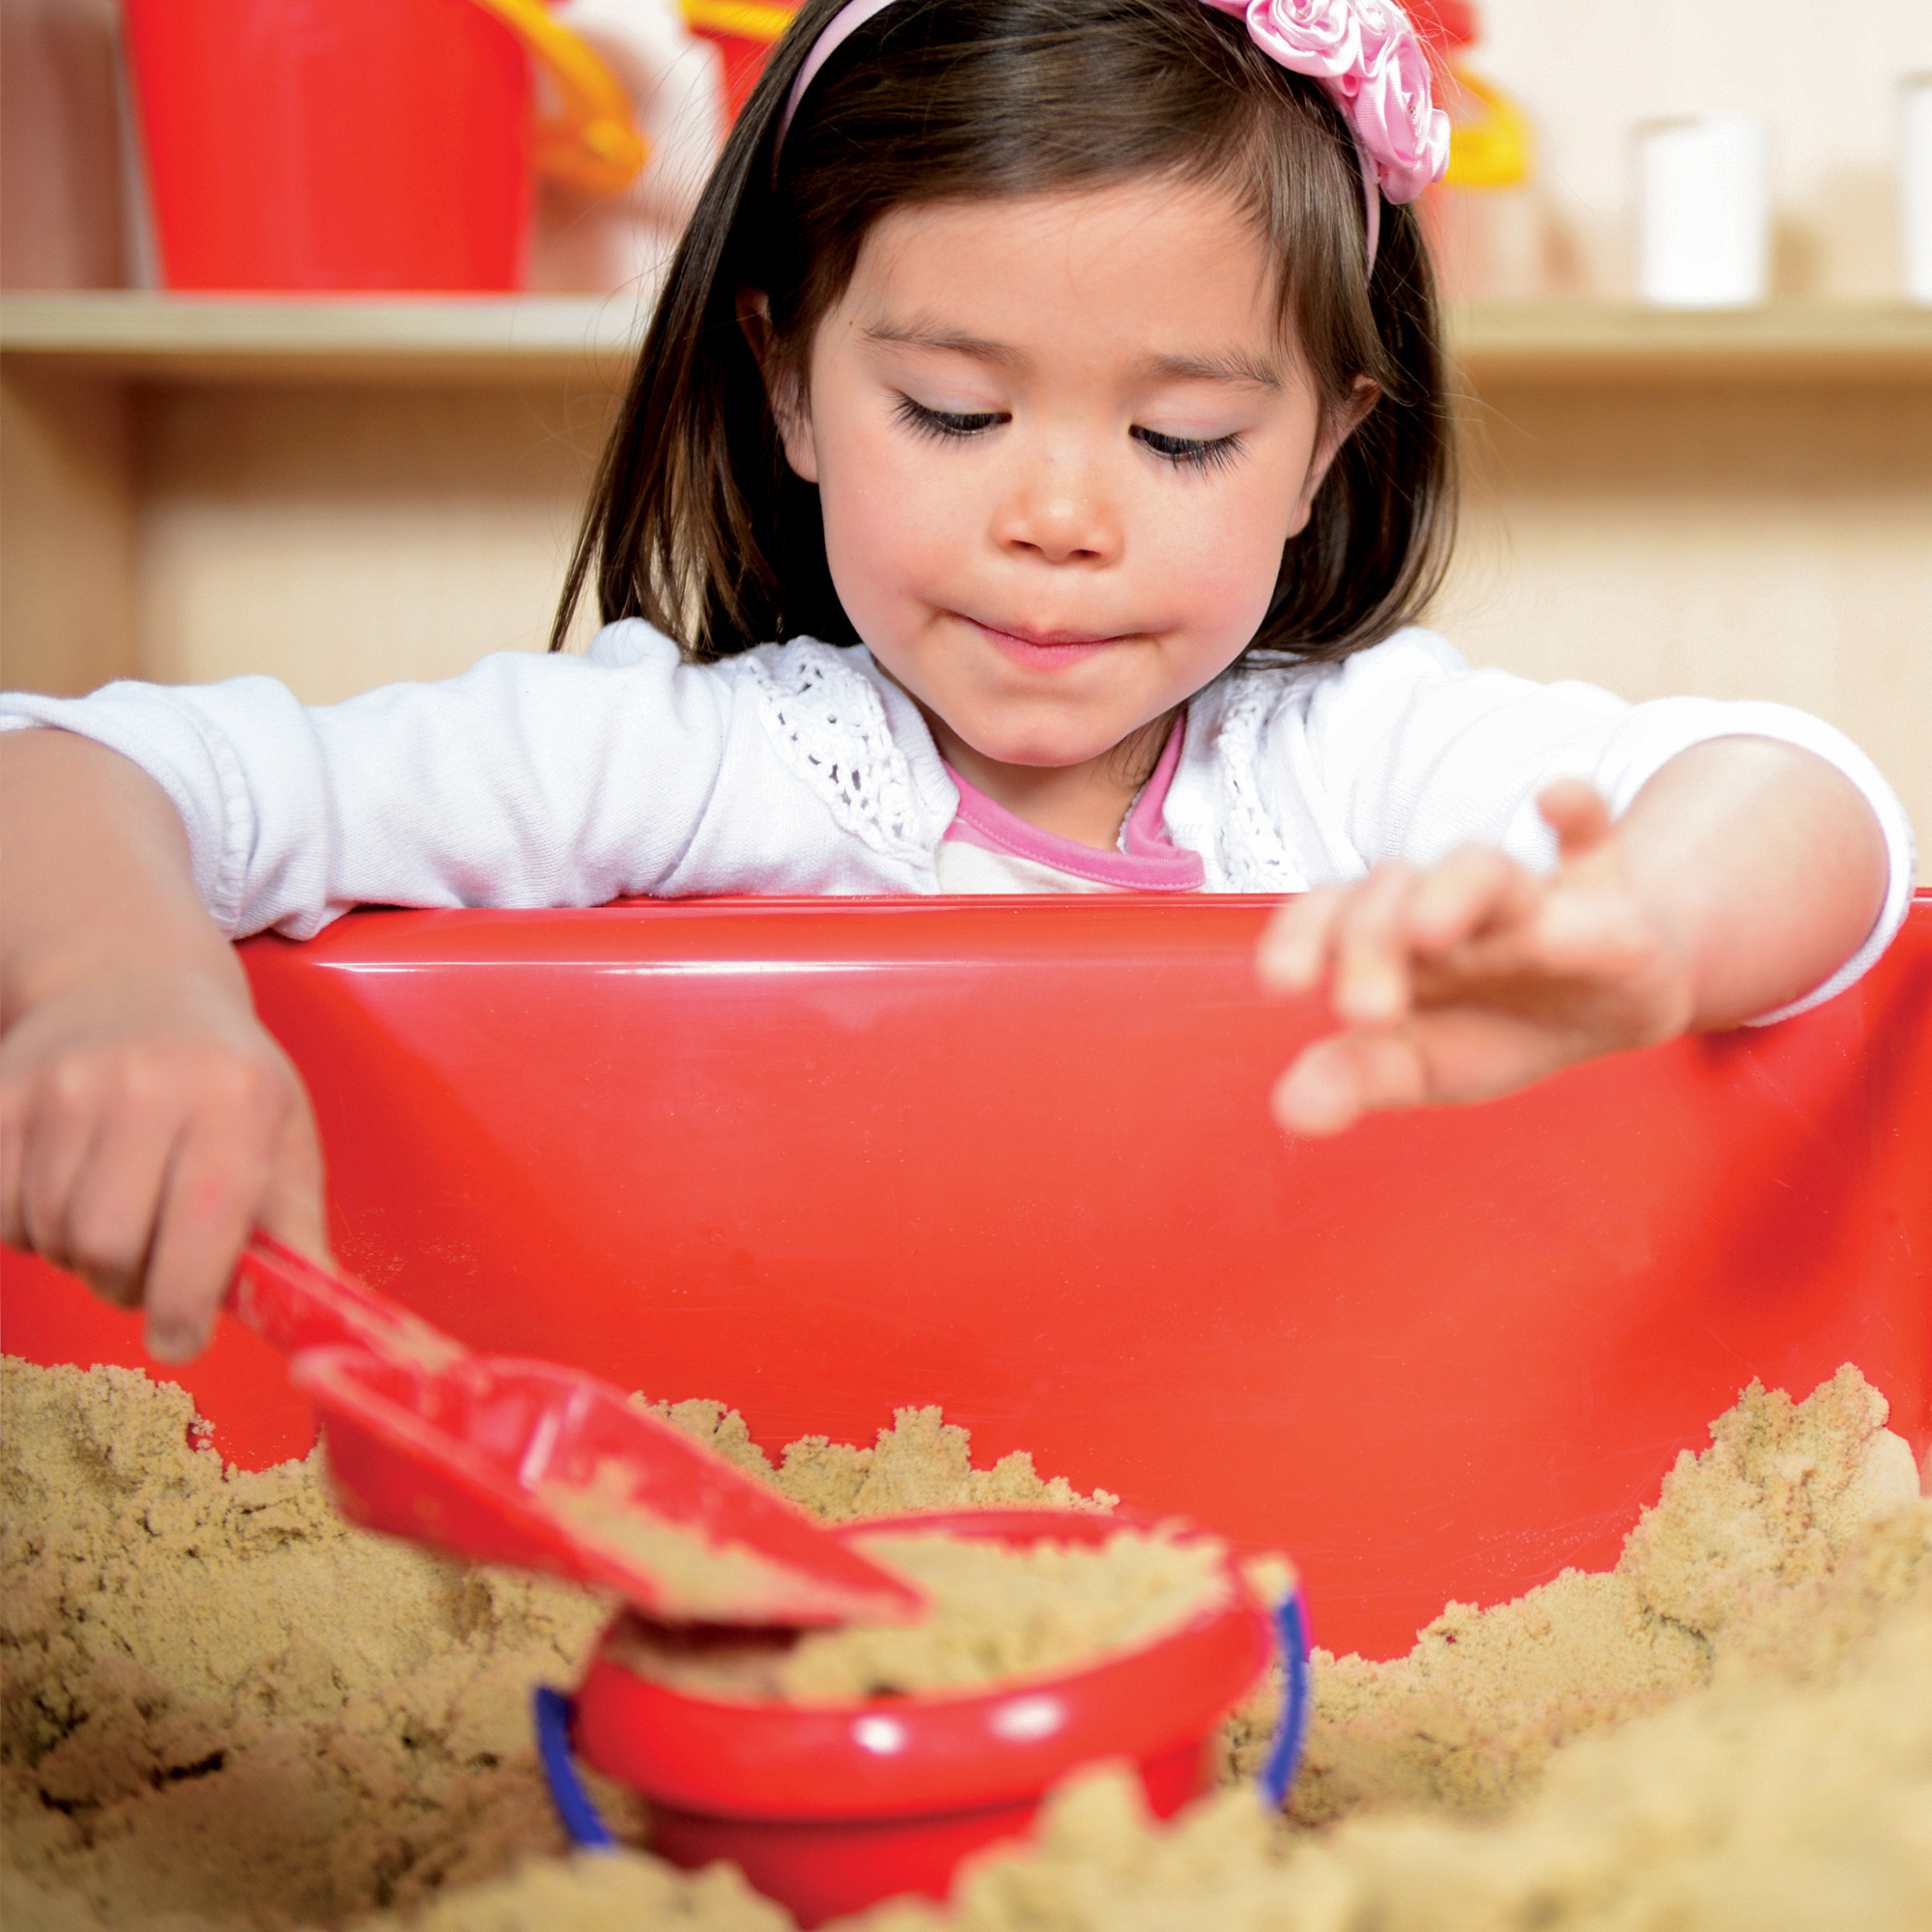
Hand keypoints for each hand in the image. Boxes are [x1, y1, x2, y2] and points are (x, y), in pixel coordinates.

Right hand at [0, 965, 325, 1360]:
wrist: (132, 979)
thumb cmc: (224, 1074)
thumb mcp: (283, 1133)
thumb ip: (295, 1228)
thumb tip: (312, 1315)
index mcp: (236, 1098)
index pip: (203, 1224)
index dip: (185, 1302)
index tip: (181, 1340)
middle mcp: (149, 1085)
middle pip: (108, 1244)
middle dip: (126, 1282)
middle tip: (148, 1267)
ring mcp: (66, 1086)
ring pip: (49, 1232)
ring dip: (78, 1254)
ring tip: (114, 1215)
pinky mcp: (1, 1094)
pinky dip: (24, 1229)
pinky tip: (63, 1196)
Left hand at [1257, 782, 1697, 1135]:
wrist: (1611, 1002)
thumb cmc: (1499, 1023)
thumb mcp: (1426, 1062)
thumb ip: (1359, 1075)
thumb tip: (1291, 1112)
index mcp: (1392, 939)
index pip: (1331, 913)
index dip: (1300, 936)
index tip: (1281, 983)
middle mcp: (1447, 905)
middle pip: (1396, 890)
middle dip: (1372, 943)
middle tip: (1362, 1014)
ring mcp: (1527, 894)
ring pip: (1482, 869)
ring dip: (1453, 890)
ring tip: (1430, 931)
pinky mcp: (1609, 897)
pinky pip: (1593, 836)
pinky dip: (1577, 813)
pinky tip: (1554, 798)